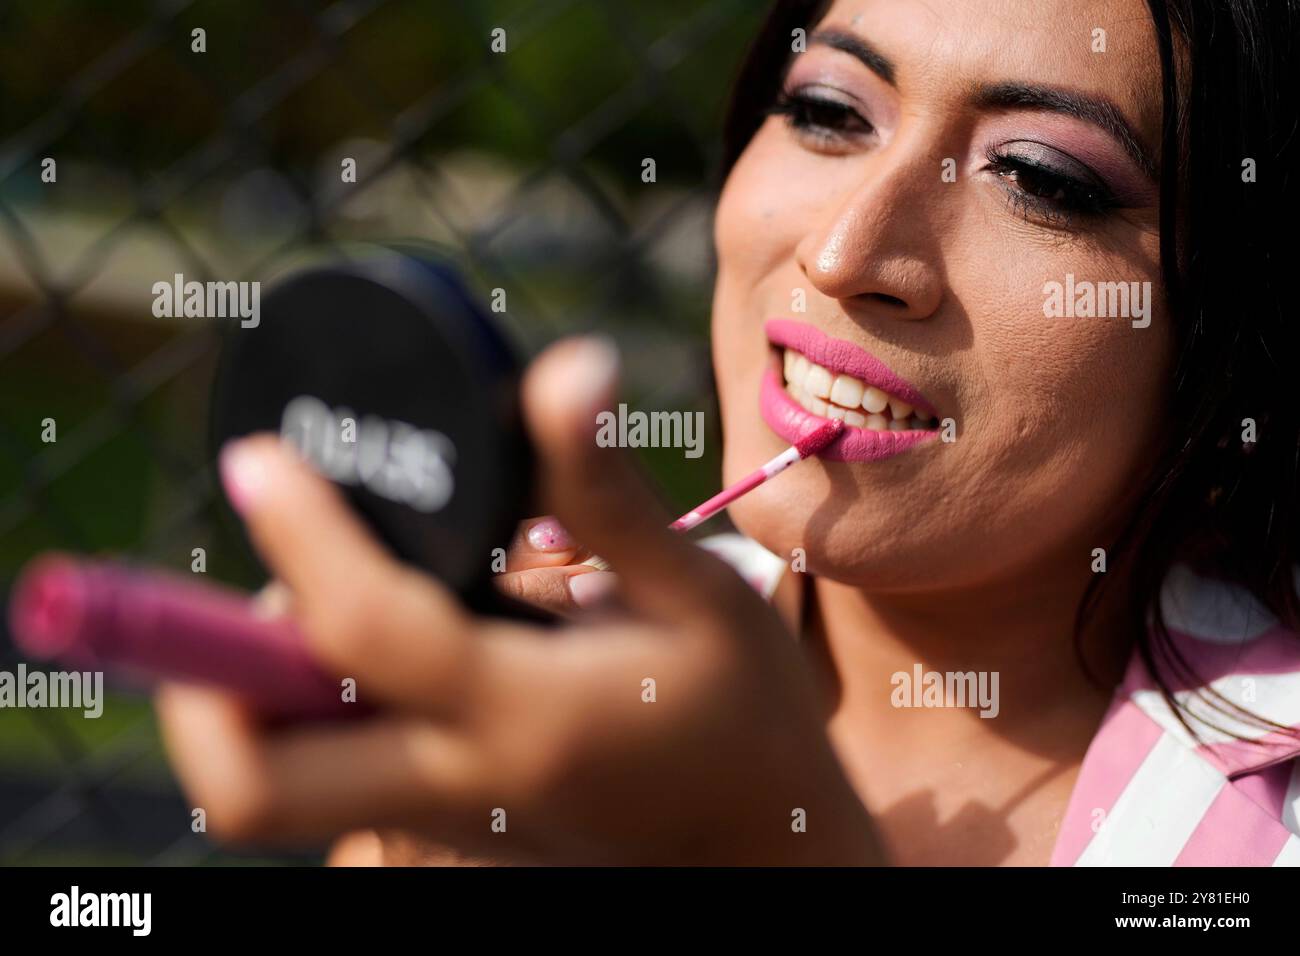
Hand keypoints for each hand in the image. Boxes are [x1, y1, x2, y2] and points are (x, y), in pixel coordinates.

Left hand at [156, 338, 882, 864]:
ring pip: (271, 791)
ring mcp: (444, 824)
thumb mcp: (694, 594)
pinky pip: (326, 784)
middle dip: (205, 682)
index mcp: (523, 713)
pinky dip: (301, 717)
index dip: (297, 534)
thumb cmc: (745, 716)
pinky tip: (368, 647)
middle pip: (252, 777)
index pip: (363, 631)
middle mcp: (460, 783)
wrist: (762, 850)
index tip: (261, 460)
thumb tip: (564, 366)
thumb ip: (607, 491)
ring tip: (308, 603)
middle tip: (256, 586)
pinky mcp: (446, 834)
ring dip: (244, 699)